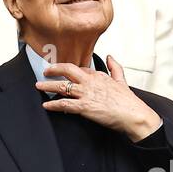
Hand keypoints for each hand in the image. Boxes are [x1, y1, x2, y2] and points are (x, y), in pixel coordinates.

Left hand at [36, 55, 162, 140]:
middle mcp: (90, 82)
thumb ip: (114, 67)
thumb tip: (110, 56)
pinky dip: (53, 104)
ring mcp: (86, 94)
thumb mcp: (122, 80)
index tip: (64, 72)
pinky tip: (46, 105)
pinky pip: (65, 104)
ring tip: (38, 86)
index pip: (81, 69)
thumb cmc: (129, 101)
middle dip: (54, 69)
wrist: (133, 115)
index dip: (71, 70)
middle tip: (45, 71)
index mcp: (99, 75)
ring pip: (62, 86)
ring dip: (48, 86)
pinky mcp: (84, 107)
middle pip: (67, 70)